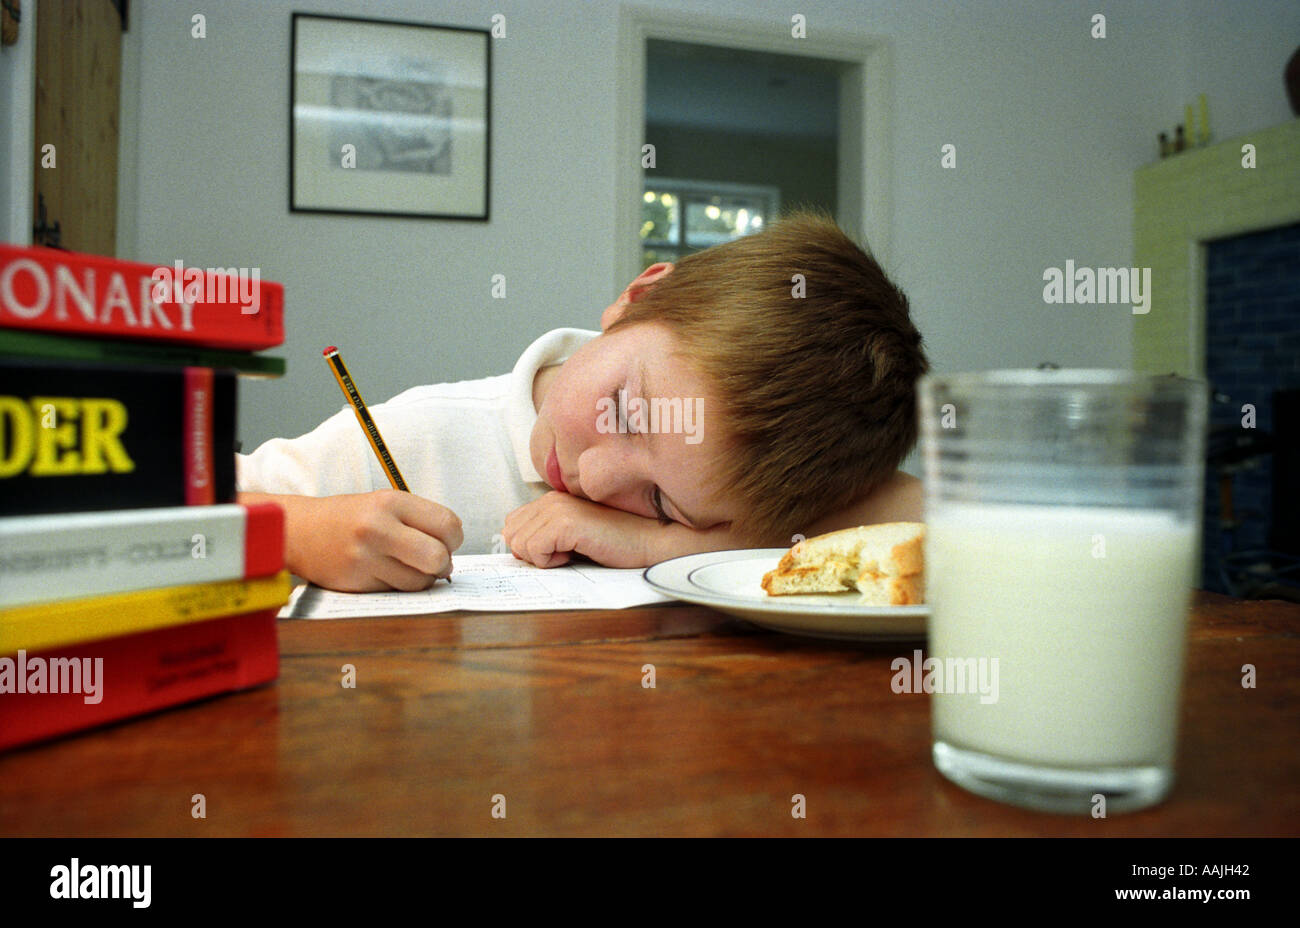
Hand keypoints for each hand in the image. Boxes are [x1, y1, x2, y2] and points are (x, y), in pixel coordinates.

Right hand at [247, 490, 462, 592]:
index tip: (445, 542)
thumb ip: (421, 523)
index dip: (453, 539)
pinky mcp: (355, 582)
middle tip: (434, 562)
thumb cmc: (351, 518)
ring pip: (419, 581)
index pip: (447, 525)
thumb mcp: (385, 504)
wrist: (299, 530)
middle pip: (437, 557)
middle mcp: (377, 527)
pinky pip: (396, 593)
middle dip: (443, 564)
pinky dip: (398, 587)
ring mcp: (365, 557)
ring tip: (405, 567)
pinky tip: (384, 574)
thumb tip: (450, 560)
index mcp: (391, 501)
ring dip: (421, 579)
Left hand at [502, 492, 656, 567]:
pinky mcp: (565, 523)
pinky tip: (575, 554)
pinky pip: (533, 550)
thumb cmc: (616, 544)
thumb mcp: (574, 536)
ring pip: (519, 543)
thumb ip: (547, 535)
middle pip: (511, 534)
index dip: (528, 546)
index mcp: (552, 499)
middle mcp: (551, 499)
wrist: (650, 542)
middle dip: (533, 553)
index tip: (557, 551)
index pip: (512, 524)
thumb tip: (516, 549)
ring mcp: (557, 509)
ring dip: (543, 558)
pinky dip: (550, 562)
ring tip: (572, 552)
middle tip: (565, 553)